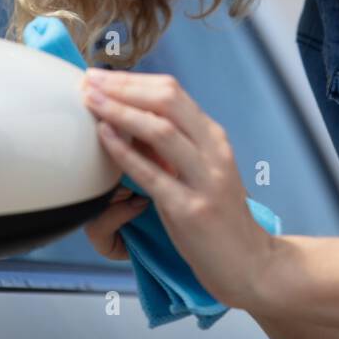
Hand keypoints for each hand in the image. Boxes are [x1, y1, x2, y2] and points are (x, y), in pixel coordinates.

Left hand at [78, 68, 277, 309]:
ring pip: (160, 129)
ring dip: (120, 110)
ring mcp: (204, 179)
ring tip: (91, 102)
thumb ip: (176, 145)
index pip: (172, 91)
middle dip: (123, 87)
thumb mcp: (203, 170)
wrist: (250, 262)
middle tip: (88, 82)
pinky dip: (124, 151)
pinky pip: (151, 174)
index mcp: (214, 138)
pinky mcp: (189, 209)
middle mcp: (213, 151)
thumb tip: (131, 118)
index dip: (132, 80)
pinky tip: (104, 136)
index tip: (100, 76)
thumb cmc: (220, 217)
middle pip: (166, 100)